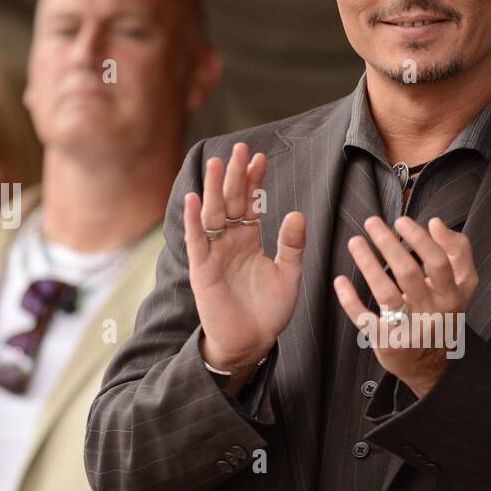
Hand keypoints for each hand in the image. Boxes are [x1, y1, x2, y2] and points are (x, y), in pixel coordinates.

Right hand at [185, 141, 304, 369]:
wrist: (251, 342)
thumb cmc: (269, 311)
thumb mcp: (288, 275)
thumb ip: (291, 246)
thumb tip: (296, 213)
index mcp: (249, 240)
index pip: (250, 203)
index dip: (254, 181)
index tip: (260, 157)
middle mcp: (229, 242)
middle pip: (231, 202)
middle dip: (236, 176)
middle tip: (241, 148)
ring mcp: (214, 253)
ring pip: (213, 215)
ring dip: (215, 190)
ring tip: (218, 164)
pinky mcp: (202, 270)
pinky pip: (196, 240)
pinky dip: (193, 219)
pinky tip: (194, 198)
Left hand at [334, 214, 477, 397]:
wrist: (431, 365)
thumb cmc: (443, 314)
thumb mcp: (462, 286)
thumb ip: (457, 251)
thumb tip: (436, 223)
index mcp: (451, 297)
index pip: (438, 263)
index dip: (419, 239)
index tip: (401, 221)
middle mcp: (432, 314)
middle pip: (409, 274)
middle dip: (388, 244)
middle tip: (372, 223)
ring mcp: (409, 330)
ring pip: (386, 295)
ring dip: (368, 265)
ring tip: (355, 242)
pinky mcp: (388, 343)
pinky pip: (365, 320)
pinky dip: (350, 300)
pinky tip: (340, 281)